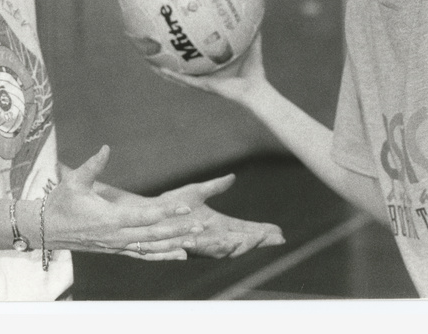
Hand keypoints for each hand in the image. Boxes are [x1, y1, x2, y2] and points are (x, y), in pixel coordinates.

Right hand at [44, 145, 202, 260]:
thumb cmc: (60, 202)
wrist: (45, 229)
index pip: (144, 217)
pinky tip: (177, 254)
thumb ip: (93, 165)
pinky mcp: (114, 250)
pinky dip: (161, 255)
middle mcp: (115, 237)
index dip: (166, 212)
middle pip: (153, 236)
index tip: (184, 208)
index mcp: (109, 219)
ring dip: (173, 244)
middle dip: (177, 230)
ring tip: (194, 239)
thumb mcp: (75, 181)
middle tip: (199, 224)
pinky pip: (142, 254)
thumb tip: (106, 148)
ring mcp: (115, 246)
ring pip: (150, 248)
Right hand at [154, 33, 267, 105]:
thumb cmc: (254, 70)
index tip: (176, 32)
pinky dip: (174, 76)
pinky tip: (162, 69)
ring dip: (164, 68)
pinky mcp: (204, 85)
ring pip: (178, 74)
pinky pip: (186, 80)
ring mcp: (202, 80)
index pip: (196, 52)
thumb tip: (252, 12)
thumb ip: (251, 31)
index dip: (186, 44)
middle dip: (169, 56)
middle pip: (183, 63)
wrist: (255, 89)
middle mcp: (205, 71)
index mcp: (212, 63)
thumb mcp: (251, 46)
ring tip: (150, 60)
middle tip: (156, 45)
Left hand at [156, 173, 284, 257]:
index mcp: (218, 225)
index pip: (245, 230)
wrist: (148, 214)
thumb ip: (216, 186)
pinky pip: (208, 250)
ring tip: (258, 240)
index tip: (279, 231)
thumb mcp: (198, 192)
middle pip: (242, 242)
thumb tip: (232, 177)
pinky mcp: (190, 247)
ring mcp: (202, 244)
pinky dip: (222, 248)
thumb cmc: (170, 205)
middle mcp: (213, 237)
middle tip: (277, 238)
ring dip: (244, 245)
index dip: (261, 231)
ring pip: (229, 249)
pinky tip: (233, 243)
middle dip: (259, 241)